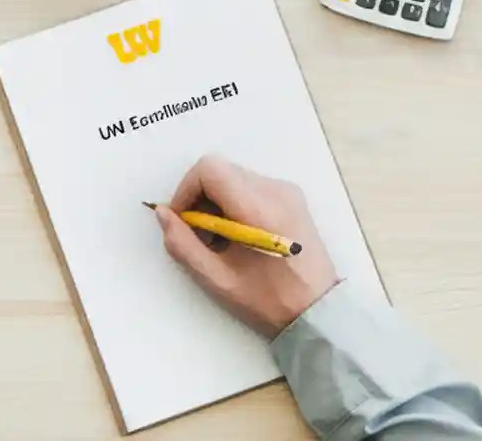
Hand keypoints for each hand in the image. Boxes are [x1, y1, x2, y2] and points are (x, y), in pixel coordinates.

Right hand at [155, 156, 337, 338]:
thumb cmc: (268, 301)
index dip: (186, 189)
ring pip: (234, 177)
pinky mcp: (293, 197)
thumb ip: (183, 245)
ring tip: (222, 240)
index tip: (183, 220)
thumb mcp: (218, 280)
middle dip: (200, 198)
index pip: (209, 169)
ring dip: (217, 202)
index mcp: (258, 210)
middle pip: (221, 171)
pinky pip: (251, 186)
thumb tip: (163, 214)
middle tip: (201, 236)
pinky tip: (240, 235)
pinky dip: (236, 203)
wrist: (318, 312)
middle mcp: (276, 191)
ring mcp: (288, 191)